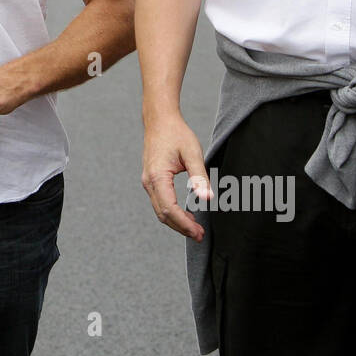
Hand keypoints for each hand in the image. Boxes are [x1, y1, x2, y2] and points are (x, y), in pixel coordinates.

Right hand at [141, 115, 208, 239]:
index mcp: (158, 177)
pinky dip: (171, 213)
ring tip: (194, 228)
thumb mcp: (192, 153)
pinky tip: (185, 215)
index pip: (169, 209)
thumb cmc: (176, 133)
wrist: (159, 120)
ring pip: (160, 210)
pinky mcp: (151, 180)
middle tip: (200, 235)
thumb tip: (207, 199)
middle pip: (163, 214)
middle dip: (181, 227)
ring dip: (176, 222)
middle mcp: (149, 182)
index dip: (184, 224)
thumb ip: (200, 177)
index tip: (199, 232)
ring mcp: (148, 182)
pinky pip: (160, 202)